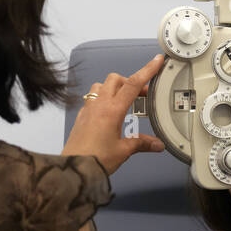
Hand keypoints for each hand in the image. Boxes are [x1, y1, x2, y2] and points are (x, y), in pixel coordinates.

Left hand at [62, 55, 167, 175]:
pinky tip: (108, 112)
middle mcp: (99, 105)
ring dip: (114, 87)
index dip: (147, 70)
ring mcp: (88, 109)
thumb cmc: (95, 160)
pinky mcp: (81, 117)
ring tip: (124, 100)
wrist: (72, 169)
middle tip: (142, 94)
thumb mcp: (123, 151)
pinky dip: (102, 99)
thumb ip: (142, 143)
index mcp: (112, 110)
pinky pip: (91, 98)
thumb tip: (157, 144)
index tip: (156, 61)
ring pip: (101, 85)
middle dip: (130, 81)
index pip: (134, 84)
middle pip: (116, 79)